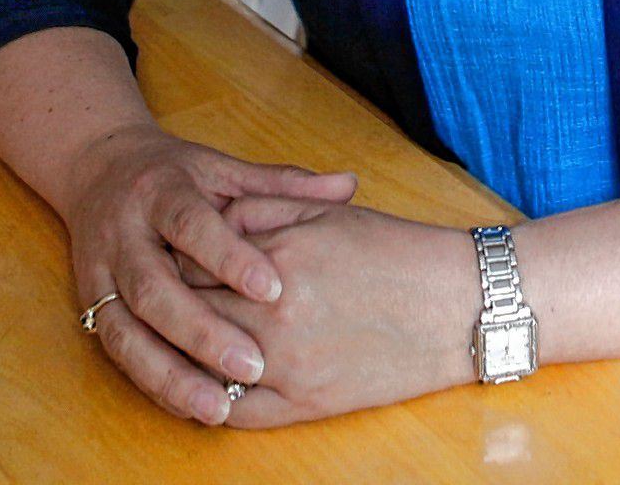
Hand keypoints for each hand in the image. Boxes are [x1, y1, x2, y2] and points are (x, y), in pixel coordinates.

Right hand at [63, 124, 357, 426]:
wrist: (100, 170)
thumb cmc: (178, 177)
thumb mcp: (224, 171)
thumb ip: (281, 185)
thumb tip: (347, 186)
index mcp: (160, 192)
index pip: (191, 224)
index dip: (229, 257)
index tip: (273, 289)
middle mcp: (123, 235)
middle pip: (154, 288)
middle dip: (201, 331)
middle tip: (254, 364)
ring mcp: (101, 274)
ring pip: (126, 331)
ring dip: (170, 373)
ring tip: (219, 406)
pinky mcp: (90, 306)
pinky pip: (117, 353)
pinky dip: (152, 382)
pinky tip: (190, 405)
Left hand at [172, 201, 481, 427]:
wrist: (458, 305)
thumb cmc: (399, 252)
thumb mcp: (328, 212)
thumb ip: (262, 208)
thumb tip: (213, 220)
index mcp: (277, 258)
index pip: (190, 260)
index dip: (175, 258)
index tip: (171, 256)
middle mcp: (273, 314)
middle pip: (189, 311)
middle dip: (172, 304)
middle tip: (162, 298)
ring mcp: (286, 364)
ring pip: (200, 364)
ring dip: (182, 353)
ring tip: (174, 340)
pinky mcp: (304, 405)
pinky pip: (232, 411)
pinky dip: (208, 400)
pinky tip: (204, 383)